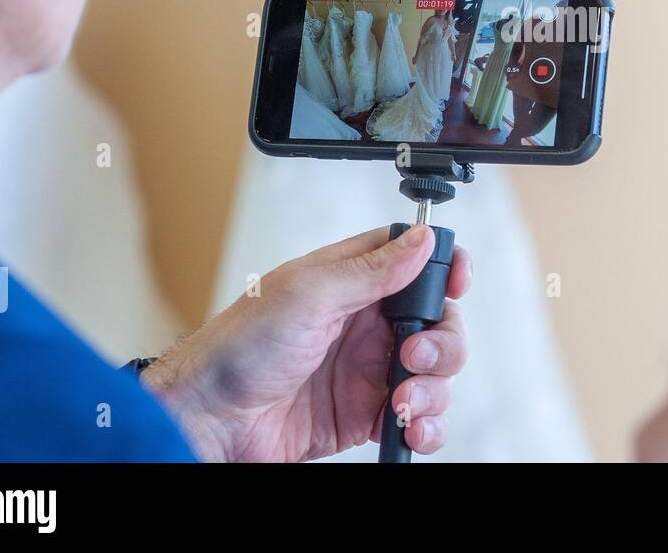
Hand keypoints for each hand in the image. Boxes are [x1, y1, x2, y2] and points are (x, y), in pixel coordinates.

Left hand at [142, 224, 470, 461]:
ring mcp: (367, 370)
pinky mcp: (365, 414)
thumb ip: (373, 270)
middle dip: (442, 340)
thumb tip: (421, 239)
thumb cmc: (239, 348)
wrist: (209, 419)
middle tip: (413, 356)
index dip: (444, 268)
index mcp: (352, 280)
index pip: (414, 262)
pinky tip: (409, 427)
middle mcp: (365, 323)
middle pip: (438, 321)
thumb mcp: (309, 293)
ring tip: (402, 401)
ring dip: (434, 388)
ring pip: (435, 372)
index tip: (457, 282)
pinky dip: (426, 425)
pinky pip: (417, 417)